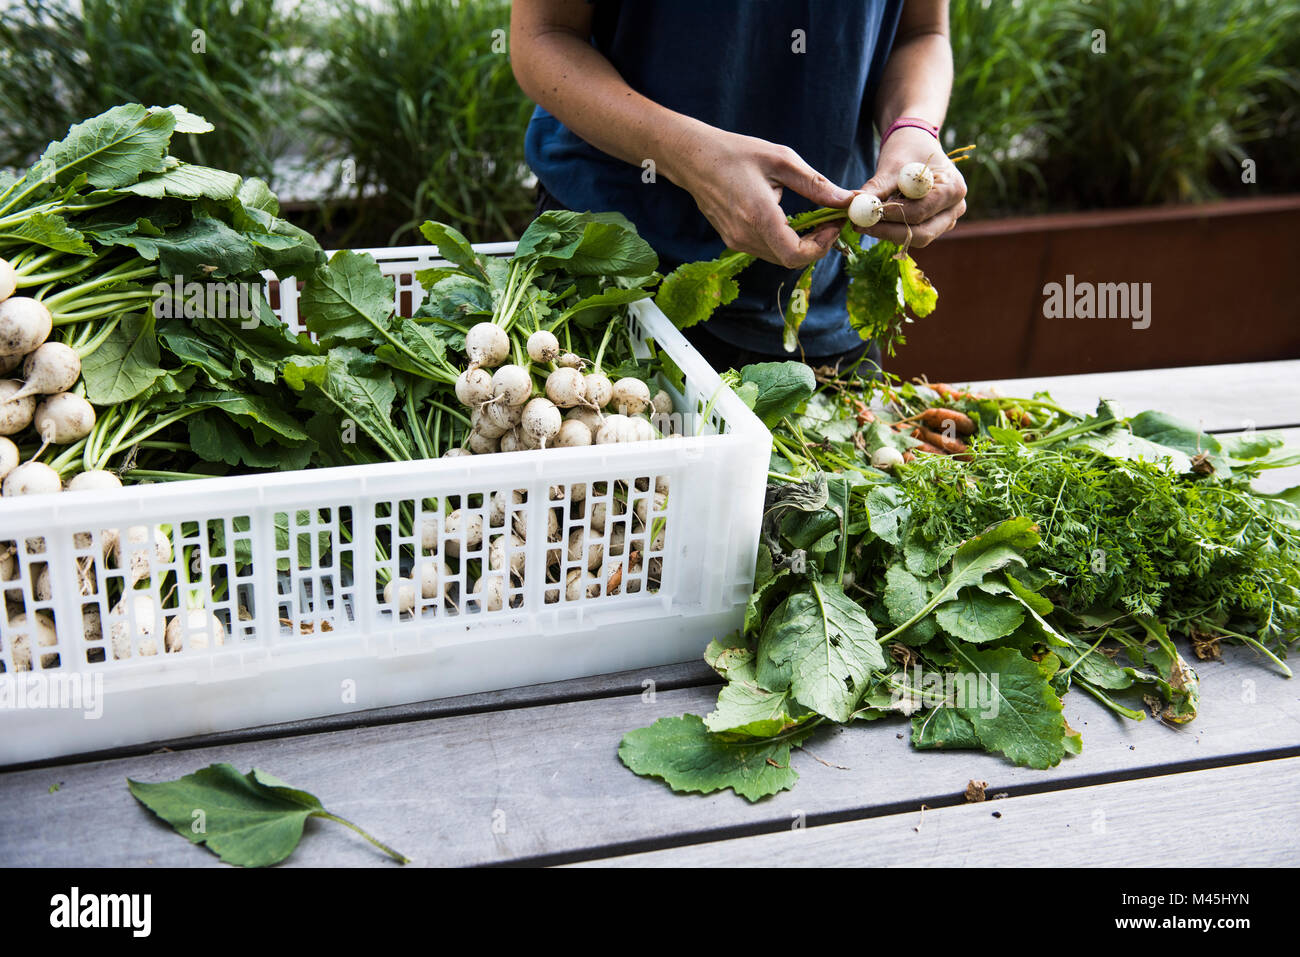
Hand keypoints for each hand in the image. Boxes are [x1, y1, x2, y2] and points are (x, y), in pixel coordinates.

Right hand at [674, 127, 853, 267]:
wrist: (694, 158)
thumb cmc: (738, 153)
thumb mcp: (782, 160)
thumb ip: (816, 185)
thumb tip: (847, 200)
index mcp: (758, 215)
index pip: (795, 254)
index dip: (822, 246)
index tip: (834, 224)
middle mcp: (745, 235)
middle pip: (790, 259)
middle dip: (817, 244)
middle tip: (831, 220)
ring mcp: (736, 241)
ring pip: (779, 257)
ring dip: (802, 243)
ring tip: (815, 218)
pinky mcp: (732, 240)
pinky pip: (766, 249)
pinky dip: (785, 240)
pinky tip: (791, 219)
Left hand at [855, 126, 966, 247]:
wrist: (916, 146)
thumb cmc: (908, 151)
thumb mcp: (892, 165)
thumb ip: (877, 187)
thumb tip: (856, 204)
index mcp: (953, 188)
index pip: (920, 211)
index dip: (892, 215)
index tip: (866, 214)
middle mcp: (955, 208)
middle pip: (922, 233)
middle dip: (889, 231)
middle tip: (861, 226)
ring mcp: (947, 220)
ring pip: (916, 238)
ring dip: (888, 232)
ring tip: (865, 221)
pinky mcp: (935, 226)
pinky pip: (912, 235)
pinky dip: (892, 230)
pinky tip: (875, 221)